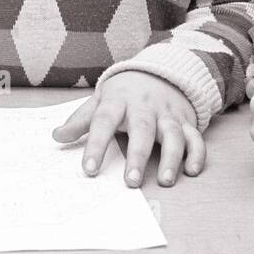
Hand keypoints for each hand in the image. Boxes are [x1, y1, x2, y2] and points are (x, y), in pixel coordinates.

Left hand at [51, 71, 202, 187]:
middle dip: (138, 156)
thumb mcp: (100, 100)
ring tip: (164, 180)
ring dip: (171, 158)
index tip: (89, 169)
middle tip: (131, 182)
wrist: (159, 71)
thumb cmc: (124, 93)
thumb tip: (56, 136)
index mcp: (118, 101)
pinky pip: (195, 137)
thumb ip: (80, 120)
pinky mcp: (186, 121)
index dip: (96, 145)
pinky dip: (197, 153)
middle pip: (142, 130)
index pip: (103, 122)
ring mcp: (167, 114)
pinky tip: (192, 171)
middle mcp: (145, 107)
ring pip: (173, 135)